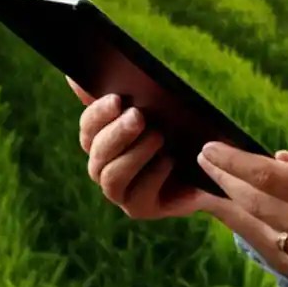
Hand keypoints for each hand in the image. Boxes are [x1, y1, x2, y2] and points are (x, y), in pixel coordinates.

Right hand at [69, 76, 214, 219]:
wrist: (212, 168)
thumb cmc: (180, 132)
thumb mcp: (157, 109)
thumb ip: (122, 94)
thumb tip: (75, 78)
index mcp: (103, 138)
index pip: (88, 126)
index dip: (98, 113)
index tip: (117, 99)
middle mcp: (104, 166)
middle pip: (95, 151)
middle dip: (117, 132)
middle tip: (138, 116)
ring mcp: (120, 190)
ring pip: (111, 175)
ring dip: (133, 154)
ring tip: (158, 137)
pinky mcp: (139, 208)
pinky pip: (136, 195)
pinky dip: (152, 175)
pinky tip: (168, 161)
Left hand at [196, 144, 287, 286]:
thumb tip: (280, 161)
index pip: (264, 176)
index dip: (231, 161)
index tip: (209, 148)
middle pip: (256, 203)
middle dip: (227, 180)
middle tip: (208, 162)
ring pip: (266, 229)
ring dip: (242, 207)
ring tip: (224, 188)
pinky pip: (287, 249)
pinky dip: (270, 229)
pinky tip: (263, 217)